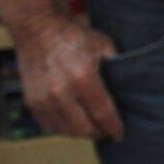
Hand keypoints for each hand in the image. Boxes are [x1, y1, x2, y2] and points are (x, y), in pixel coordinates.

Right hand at [11, 16, 122, 140]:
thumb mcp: (104, 46)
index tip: (120, 135)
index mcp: (83, 77)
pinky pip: (50, 125)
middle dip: (98, 133)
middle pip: (84, 128)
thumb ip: (117, 67)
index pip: (103, 113)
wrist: (37, 28)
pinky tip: (73, 121)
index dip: (113, 127)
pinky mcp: (31, 101)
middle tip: (107, 131)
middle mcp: (60, 91)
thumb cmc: (74, 37)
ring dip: (81, 132)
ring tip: (92, 127)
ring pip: (66, 130)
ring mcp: (43, 98)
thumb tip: (132, 88)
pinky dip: (63, 127)